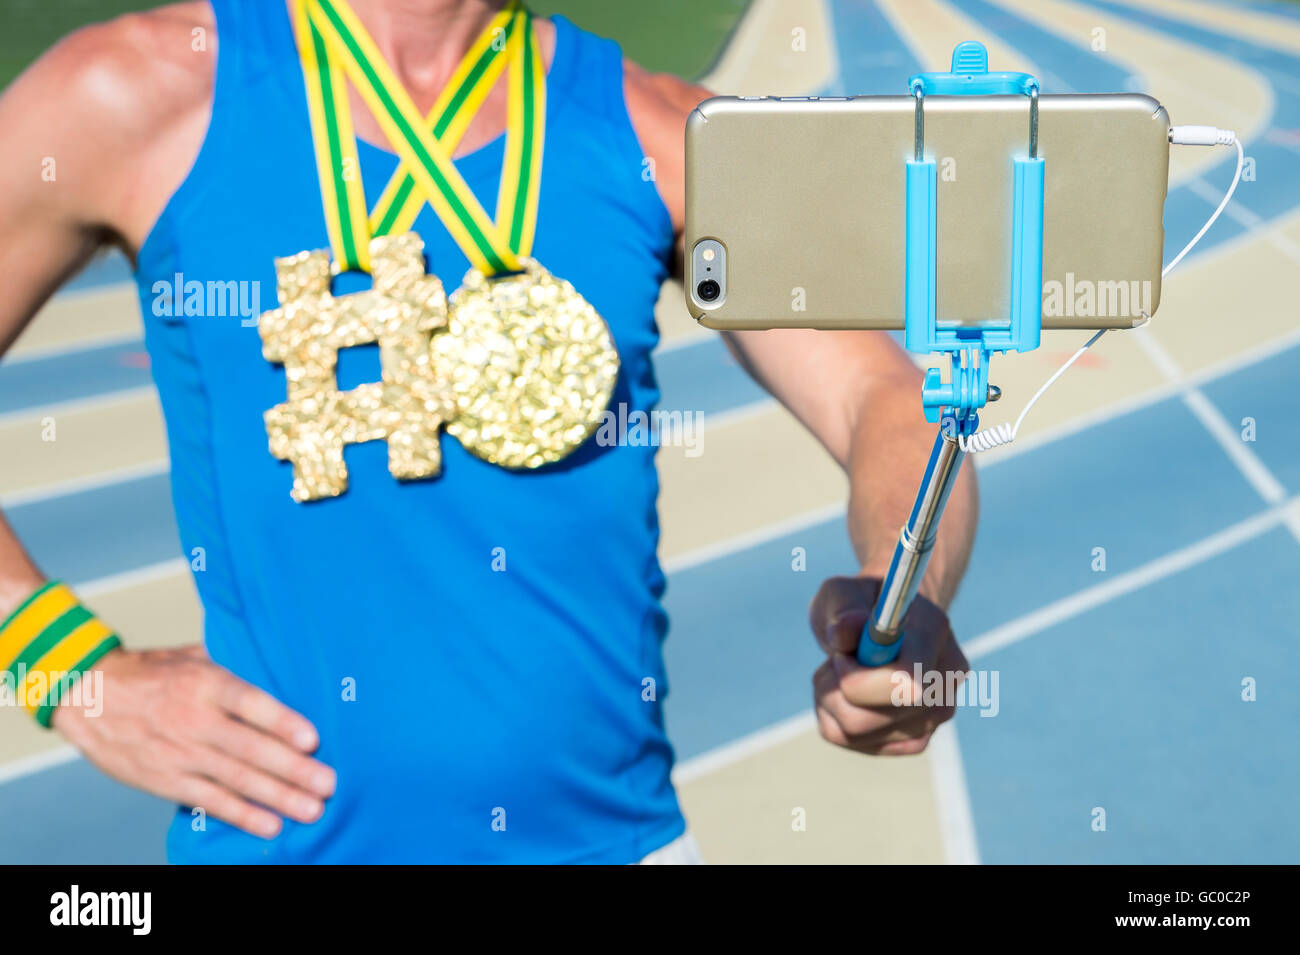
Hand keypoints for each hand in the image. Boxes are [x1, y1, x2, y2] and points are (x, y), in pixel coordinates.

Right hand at [52, 645, 334, 838]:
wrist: (87, 695)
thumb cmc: (151, 672)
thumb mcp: (192, 655)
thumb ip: (233, 661)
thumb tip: (281, 659)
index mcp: (205, 683)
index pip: (249, 703)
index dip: (282, 721)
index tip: (313, 738)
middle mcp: (194, 720)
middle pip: (250, 748)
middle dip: (294, 769)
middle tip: (329, 784)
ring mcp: (180, 754)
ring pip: (236, 779)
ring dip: (278, 796)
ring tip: (312, 809)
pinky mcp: (166, 780)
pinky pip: (210, 801)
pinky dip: (242, 814)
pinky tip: (271, 824)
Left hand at [809, 576, 968, 754]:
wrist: (880, 626)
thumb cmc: (859, 605)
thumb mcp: (842, 593)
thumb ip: (843, 610)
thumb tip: (845, 631)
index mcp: (935, 633)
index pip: (906, 682)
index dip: (858, 679)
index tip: (841, 655)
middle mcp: (945, 680)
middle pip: (872, 717)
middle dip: (835, 690)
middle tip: (836, 660)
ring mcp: (935, 716)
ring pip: (856, 732)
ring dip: (830, 701)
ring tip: (840, 672)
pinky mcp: (915, 740)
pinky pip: (852, 742)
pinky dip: (834, 718)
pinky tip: (846, 694)